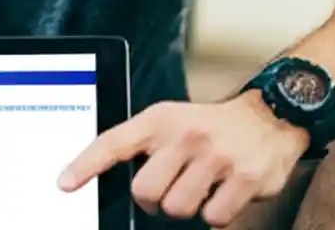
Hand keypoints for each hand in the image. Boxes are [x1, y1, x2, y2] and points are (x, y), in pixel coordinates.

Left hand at [58, 91, 309, 226]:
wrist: (269, 116)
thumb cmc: (209, 126)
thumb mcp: (169, 121)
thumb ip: (142, 146)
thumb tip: (105, 177)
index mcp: (159, 121)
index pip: (112, 143)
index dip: (85, 166)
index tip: (64, 185)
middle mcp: (185, 136)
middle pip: (145, 192)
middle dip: (152, 202)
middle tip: (166, 192)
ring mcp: (217, 157)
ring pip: (178, 208)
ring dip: (185, 208)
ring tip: (198, 188)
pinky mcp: (246, 178)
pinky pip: (214, 218)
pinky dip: (215, 215)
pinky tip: (222, 194)